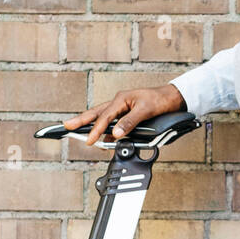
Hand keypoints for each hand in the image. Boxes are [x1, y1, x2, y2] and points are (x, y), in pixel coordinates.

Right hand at [63, 85, 184, 146]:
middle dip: (81, 120)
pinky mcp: (127, 114)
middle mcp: (119, 102)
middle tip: (67, 126)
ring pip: (102, 116)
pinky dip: (105, 130)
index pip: (104, 117)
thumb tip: (115, 133)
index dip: (96, 130)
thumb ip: (130, 122)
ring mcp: (122, 108)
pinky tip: (103, 138)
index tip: (90, 140)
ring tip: (78, 131)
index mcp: (121, 99)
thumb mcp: (146, 111)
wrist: (173, 98)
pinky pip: (112, 122)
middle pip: (96, 113)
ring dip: (91, 124)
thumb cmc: (160, 101)